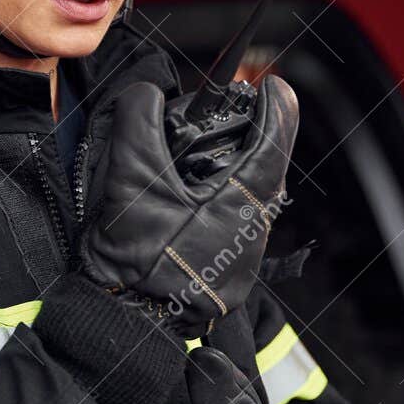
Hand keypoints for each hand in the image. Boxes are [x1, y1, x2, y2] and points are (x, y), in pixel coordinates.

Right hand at [77, 75, 298, 339]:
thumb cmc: (136, 257)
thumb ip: (139, 123)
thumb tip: (145, 92)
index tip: (270, 84)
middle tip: (231, 113)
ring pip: (250, 196)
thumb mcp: (132, 177)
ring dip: (233, 169)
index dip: (276, 104)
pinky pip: (235, 221)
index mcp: (244, 201)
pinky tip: (191, 195)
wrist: (127, 319)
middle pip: (266, 166)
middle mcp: (255, 227)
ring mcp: (245, 253)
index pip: (276, 139)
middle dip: (252, 136)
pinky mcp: (230, 271)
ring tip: (205, 152)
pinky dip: (219, 198)